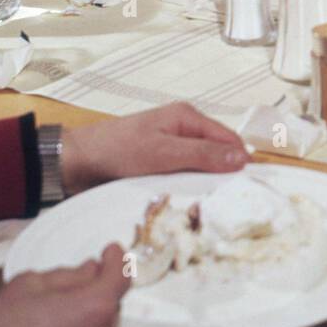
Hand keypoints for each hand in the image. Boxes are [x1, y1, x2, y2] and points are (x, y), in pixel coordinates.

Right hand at [0, 244, 128, 326]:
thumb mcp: (27, 287)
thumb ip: (67, 275)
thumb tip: (89, 270)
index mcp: (95, 309)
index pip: (122, 275)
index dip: (116, 258)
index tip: (108, 251)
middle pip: (110, 304)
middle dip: (94, 291)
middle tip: (66, 288)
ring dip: (85, 317)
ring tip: (51, 317)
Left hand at [60, 101, 247, 195]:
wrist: (75, 163)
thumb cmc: (117, 151)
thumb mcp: (163, 152)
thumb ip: (203, 154)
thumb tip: (243, 158)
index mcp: (188, 118)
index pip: (229, 139)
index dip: (241, 162)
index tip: (252, 188)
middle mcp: (183, 132)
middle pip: (217, 155)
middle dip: (225, 176)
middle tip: (233, 204)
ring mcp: (171, 150)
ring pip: (201, 169)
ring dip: (205, 186)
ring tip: (214, 209)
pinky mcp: (159, 168)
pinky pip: (183, 179)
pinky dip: (189, 190)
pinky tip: (191, 206)